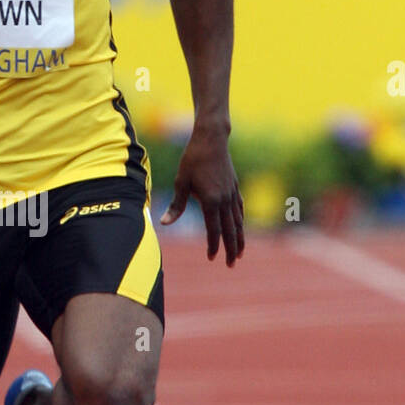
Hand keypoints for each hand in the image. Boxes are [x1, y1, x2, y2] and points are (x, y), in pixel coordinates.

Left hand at [161, 126, 244, 266]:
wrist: (211, 140)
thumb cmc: (192, 160)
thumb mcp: (181, 182)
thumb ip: (176, 206)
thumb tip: (164, 223)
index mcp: (211, 201)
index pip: (214, 230)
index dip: (213, 246)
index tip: (211, 258)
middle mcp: (225, 200)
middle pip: (230, 230)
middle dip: (230, 249)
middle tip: (231, 264)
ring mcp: (232, 194)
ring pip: (238, 222)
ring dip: (239, 239)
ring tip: (240, 253)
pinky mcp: (235, 187)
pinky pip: (240, 209)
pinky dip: (240, 221)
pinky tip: (240, 228)